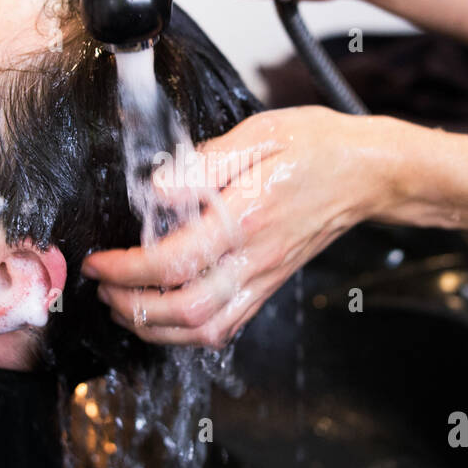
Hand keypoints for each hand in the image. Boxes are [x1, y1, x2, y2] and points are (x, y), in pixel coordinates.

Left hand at [80, 107, 395, 347]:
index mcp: (247, 217)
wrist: (369, 172)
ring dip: (155, 329)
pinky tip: (166, 318)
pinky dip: (189, 334)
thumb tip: (156, 189)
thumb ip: (204, 163)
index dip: (127, 269)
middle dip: (132, 307)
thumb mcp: (260, 132)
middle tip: (102, 288)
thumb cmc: (318, 147)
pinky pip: (228, 327)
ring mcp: (265, 277)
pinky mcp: (270, 284)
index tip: (99, 261)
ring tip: (123, 307)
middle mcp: (256, 257)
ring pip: (205, 330)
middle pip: (185, 310)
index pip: (175, 261)